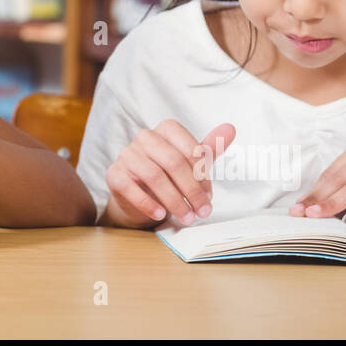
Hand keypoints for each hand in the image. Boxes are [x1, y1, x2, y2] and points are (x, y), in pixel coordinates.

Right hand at [103, 121, 236, 228]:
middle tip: (202, 211)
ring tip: (187, 217)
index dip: (202, 175)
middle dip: (192, 190)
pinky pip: (130, 187)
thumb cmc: (169, 175)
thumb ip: (210, 147)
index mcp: (165, 129)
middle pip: (173, 162)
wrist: (139, 196)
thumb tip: (230, 128)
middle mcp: (144, 137)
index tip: (209, 195)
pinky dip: (147, 203)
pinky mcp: (114, 174)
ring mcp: (126, 154)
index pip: (189, 148)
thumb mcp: (192, 162)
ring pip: (154, 176)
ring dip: (174, 201)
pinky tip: (160, 214)